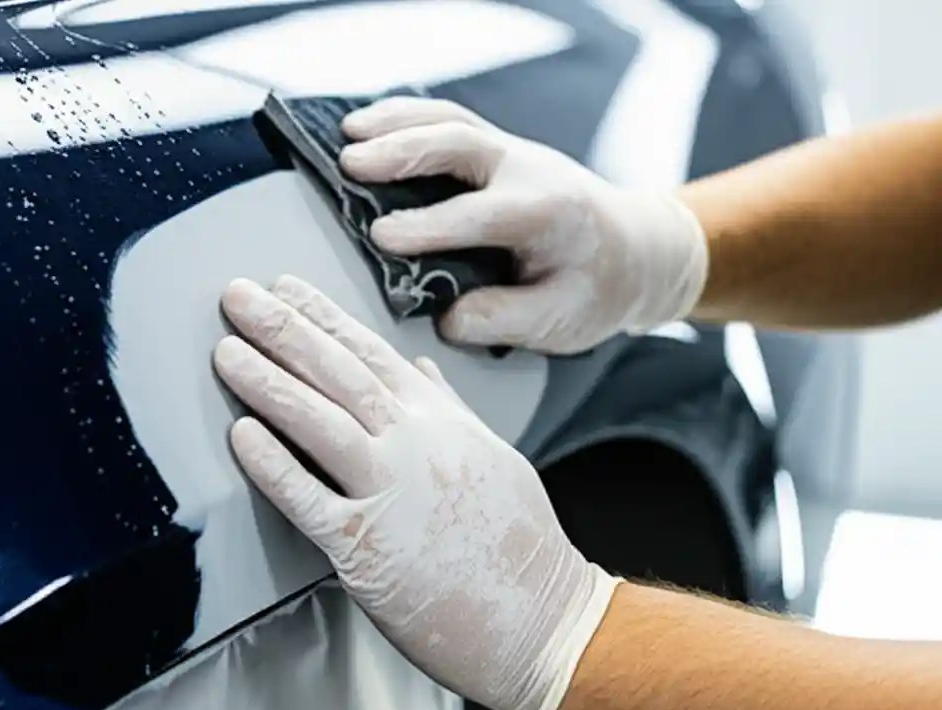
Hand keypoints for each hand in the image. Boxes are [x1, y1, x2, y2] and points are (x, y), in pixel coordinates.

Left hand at [212, 276, 619, 709]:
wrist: (545, 619)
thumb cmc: (521, 545)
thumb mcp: (492, 454)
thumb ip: (449, 406)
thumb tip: (420, 366)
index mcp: (439, 421)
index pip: (371, 353)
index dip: (322, 316)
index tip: (284, 288)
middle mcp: (413, 444)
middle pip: (338, 374)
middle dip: (283, 329)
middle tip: (237, 297)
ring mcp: (389, 492)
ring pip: (320, 422)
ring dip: (268, 382)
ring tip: (227, 351)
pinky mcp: (366, 547)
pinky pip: (309, 498)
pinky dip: (273, 464)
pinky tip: (241, 435)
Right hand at [339, 97, 707, 354]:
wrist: (636, 248)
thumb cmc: (596, 288)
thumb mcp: (561, 320)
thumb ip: (504, 320)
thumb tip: (446, 318)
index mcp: (545, 214)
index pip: (477, 216)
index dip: (427, 227)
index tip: (380, 238)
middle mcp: (527, 170)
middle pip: (460, 145)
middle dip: (403, 152)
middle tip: (350, 164)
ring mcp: (512, 151)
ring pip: (451, 121)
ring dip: (396, 122)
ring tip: (347, 134)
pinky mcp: (497, 148)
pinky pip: (450, 120)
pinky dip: (407, 116)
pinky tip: (368, 123)